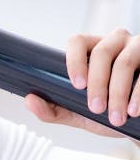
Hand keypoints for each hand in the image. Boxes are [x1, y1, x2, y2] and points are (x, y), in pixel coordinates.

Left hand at [24, 27, 139, 144]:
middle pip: (101, 53)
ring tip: (116, 118)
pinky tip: (134, 111)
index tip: (76, 85)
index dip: (74, 60)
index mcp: (91, 49)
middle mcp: (115, 42)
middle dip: (98, 84)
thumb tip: (29, 100)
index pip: (77, 41)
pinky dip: (139, 94)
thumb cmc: (107, 113)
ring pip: (124, 62)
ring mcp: (138, 47)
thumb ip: (53, 109)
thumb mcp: (79, 113)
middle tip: (95, 109)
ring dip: (118, 92)